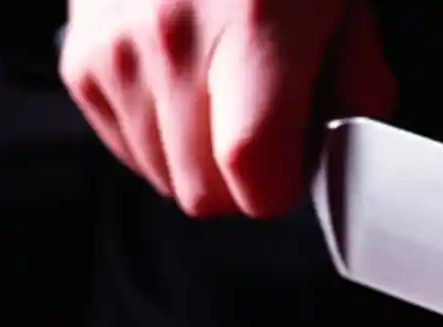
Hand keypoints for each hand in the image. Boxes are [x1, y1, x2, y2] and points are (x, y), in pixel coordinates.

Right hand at [59, 0, 395, 217]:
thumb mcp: (345, 5)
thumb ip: (360, 87)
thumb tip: (350, 152)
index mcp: (253, 26)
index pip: (253, 168)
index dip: (283, 187)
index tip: (298, 167)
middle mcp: (173, 41)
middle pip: (207, 192)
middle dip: (248, 182)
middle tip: (271, 129)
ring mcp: (117, 54)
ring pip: (167, 180)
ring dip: (204, 161)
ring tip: (228, 97)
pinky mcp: (81, 64)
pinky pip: (132, 152)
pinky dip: (166, 139)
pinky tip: (191, 91)